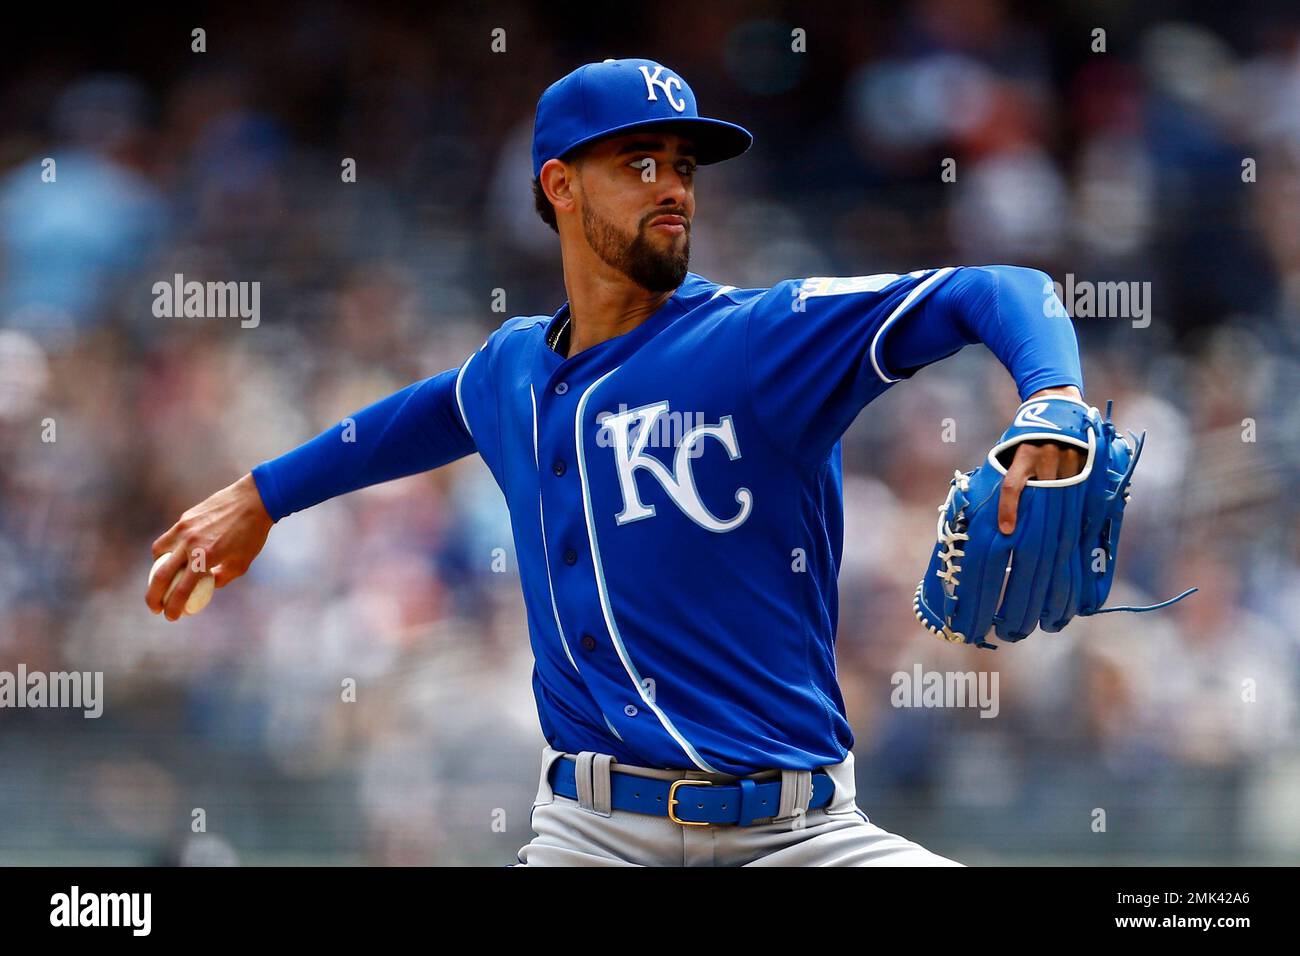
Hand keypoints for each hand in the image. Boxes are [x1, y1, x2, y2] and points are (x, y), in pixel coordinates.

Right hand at [147, 473, 273, 619]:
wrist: (253, 500)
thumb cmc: (252, 535)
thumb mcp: (242, 563)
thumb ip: (221, 578)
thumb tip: (204, 587)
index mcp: (206, 559)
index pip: (182, 590)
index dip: (174, 607)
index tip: (171, 617)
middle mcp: (191, 544)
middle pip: (160, 576)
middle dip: (153, 597)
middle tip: (155, 608)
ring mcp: (185, 529)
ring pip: (158, 554)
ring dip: (156, 570)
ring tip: (163, 580)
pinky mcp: (185, 518)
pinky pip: (168, 538)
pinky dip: (166, 551)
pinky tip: (172, 557)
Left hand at [997, 386, 1085, 534]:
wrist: (1056, 406)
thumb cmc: (1026, 435)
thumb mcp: (1011, 448)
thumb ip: (1008, 472)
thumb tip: (994, 503)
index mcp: (1023, 455)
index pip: (1012, 486)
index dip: (1007, 509)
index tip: (1005, 530)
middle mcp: (1047, 457)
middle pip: (1043, 497)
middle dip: (1039, 523)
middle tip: (1033, 550)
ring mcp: (1070, 459)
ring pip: (1066, 496)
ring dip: (1062, 520)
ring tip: (1058, 546)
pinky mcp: (1087, 462)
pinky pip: (1083, 491)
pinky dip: (1080, 509)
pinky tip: (1079, 528)